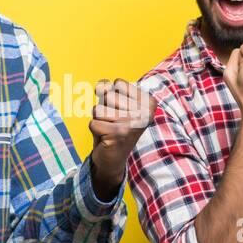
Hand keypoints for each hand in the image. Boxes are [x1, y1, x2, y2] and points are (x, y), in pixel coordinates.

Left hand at [89, 78, 157, 198]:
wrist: (114, 158)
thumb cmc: (114, 125)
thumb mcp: (113, 101)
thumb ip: (107, 87)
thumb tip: (100, 87)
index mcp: (149, 102)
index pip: (118, 83)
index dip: (113, 96)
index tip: (121, 110)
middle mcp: (145, 113)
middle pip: (108, 95)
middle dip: (105, 108)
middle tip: (114, 122)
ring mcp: (133, 124)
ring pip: (98, 109)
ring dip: (99, 119)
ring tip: (109, 128)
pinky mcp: (118, 134)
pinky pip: (93, 122)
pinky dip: (95, 130)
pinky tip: (106, 137)